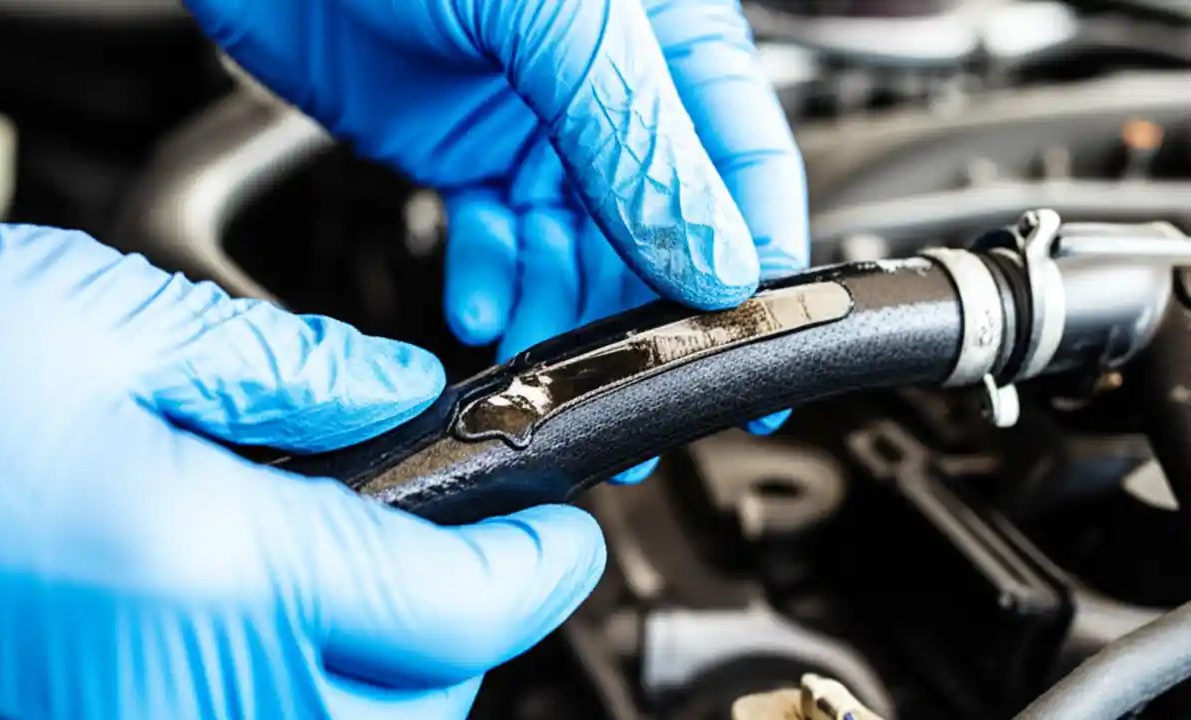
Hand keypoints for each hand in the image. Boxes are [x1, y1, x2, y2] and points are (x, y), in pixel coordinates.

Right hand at [0, 224, 603, 718]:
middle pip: (418, 710)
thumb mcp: (111, 326)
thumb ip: (290, 371)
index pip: (456, 608)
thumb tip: (396, 389)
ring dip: (396, 678)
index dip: (537, 567)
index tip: (558, 531)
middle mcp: (170, 693)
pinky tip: (277, 624)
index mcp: (199, 575)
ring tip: (386, 582)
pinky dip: (302, 697)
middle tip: (481, 549)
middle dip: (475, 633)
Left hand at [184, 0, 807, 477]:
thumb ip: (635, 137)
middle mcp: (611, 88)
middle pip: (658, 227)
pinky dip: (487, 280)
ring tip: (535, 355)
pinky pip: (494, 241)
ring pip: (574, 250)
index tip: (754, 345)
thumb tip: (714, 258)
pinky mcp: (460, 153)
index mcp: (669, 35)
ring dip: (557, 310)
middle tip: (627, 384)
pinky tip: (477, 305)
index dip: (756, 257)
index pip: (744, 160)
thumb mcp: (555, 17)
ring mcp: (534, 124)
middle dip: (641, 310)